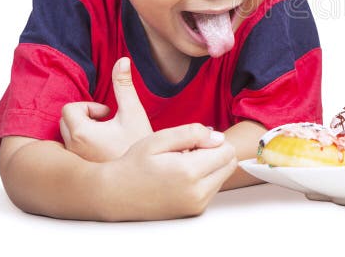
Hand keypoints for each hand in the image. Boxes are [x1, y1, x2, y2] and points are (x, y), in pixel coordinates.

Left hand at [60, 57, 152, 161]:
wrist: (142, 176)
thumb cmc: (138, 144)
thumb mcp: (133, 112)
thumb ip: (124, 85)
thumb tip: (123, 60)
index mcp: (81, 133)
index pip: (69, 109)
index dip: (89, 107)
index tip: (107, 114)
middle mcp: (72, 148)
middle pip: (65, 122)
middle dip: (84, 117)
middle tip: (107, 123)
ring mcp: (74, 161)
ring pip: (67, 137)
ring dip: (83, 131)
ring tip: (105, 136)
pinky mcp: (79, 170)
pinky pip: (71, 152)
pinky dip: (83, 145)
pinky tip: (103, 149)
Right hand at [100, 124, 236, 219]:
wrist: (115, 195)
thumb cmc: (134, 164)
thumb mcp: (160, 139)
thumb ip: (192, 133)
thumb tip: (219, 138)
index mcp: (189, 172)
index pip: (227, 150)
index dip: (213, 140)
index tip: (193, 142)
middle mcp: (197, 192)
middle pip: (230, 164)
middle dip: (215, 153)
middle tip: (189, 151)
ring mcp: (196, 205)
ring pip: (222, 176)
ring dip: (210, 166)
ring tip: (182, 164)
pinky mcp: (194, 211)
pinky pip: (213, 188)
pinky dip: (204, 179)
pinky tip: (181, 177)